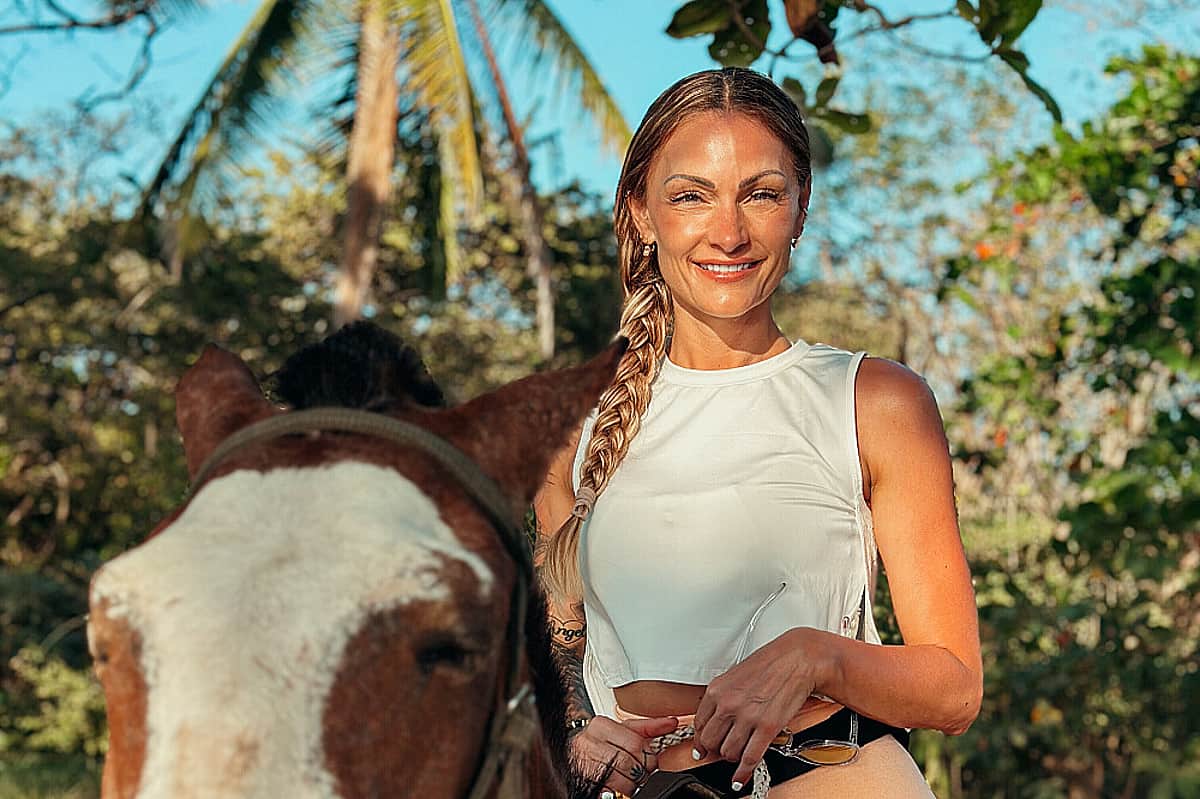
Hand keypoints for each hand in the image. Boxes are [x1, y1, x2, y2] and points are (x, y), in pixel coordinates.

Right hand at [569, 715, 677, 796]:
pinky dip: (618, 793)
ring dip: (631, 786)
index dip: (648, 757)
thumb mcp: (622, 730)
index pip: (636, 744)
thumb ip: (647, 727)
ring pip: (621, 780)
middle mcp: (589, 743)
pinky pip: (609, 793)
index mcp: (601, 726)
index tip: (648, 762)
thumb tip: (672, 722)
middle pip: (629, 763)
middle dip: (641, 773)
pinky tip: (619, 789)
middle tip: (641, 774)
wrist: (570, 756)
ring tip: (631, 782)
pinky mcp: (584, 783)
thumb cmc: (599, 743)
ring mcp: (584, 764)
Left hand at [693, 629, 824, 789]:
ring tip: (737, 754)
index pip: (698, 724)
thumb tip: (715, 719)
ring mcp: (747, 717)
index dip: (700, 740)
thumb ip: (723, 697)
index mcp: (717, 690)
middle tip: (722, 750)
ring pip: (728, 752)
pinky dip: (743, 773)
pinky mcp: (767, 728)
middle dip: (715, 749)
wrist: (797, 658)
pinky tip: (739, 778)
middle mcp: (728, 704)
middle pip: (710, 741)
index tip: (702, 748)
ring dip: (731, 758)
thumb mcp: (735, 675)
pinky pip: (750, 758)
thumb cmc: (770, 663)